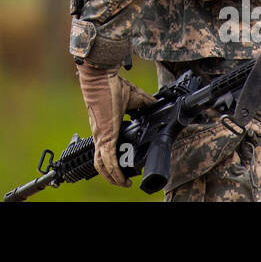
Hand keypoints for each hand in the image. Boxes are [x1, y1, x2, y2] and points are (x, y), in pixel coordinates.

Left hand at [76, 62, 157, 186]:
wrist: (101, 78)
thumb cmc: (112, 85)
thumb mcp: (134, 98)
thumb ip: (146, 103)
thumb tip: (159, 104)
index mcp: (107, 128)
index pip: (107, 150)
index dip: (114, 160)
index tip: (126, 166)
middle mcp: (101, 135)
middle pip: (101, 163)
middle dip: (112, 175)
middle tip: (125, 180)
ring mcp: (101, 137)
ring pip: (102, 166)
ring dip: (112, 178)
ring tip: (124, 183)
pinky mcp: (105, 137)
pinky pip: (108, 160)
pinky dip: (114, 172)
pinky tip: (122, 179)